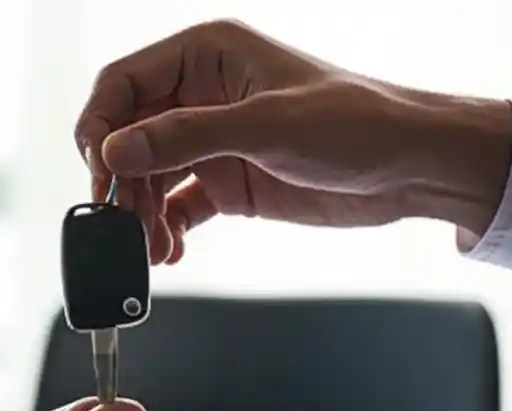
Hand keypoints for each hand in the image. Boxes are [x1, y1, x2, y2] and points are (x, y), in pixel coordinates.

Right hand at [75, 19, 511, 263]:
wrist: (412, 169)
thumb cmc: (357, 124)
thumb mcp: (266, 126)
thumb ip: (186, 136)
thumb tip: (115, 151)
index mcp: (206, 55)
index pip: (122, 83)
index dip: (100, 127)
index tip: (100, 172)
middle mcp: (201, 96)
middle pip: (128, 136)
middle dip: (119, 182)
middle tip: (119, 223)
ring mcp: (212, 141)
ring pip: (147, 177)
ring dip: (139, 215)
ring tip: (148, 249)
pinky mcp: (226, 183)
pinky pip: (175, 206)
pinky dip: (165, 231)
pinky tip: (167, 253)